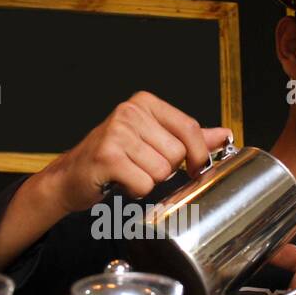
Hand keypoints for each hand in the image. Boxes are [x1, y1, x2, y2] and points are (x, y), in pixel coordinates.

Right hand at [38, 91, 231, 214]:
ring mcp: (117, 133)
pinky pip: (144, 184)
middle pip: (177, 153)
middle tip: (141, 166)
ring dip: (149, 181)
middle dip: (165, 169)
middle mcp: (130, 112)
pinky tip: (120, 182)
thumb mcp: (152, 140)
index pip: (189, 127)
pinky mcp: (107, 157)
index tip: (198, 168)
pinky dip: (136, 191)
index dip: (200, 154)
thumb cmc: (112, 158)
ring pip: (162, 171)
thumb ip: (188, 138)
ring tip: (129, 173)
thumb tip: (224, 134)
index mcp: (144, 103)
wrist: (71, 176)